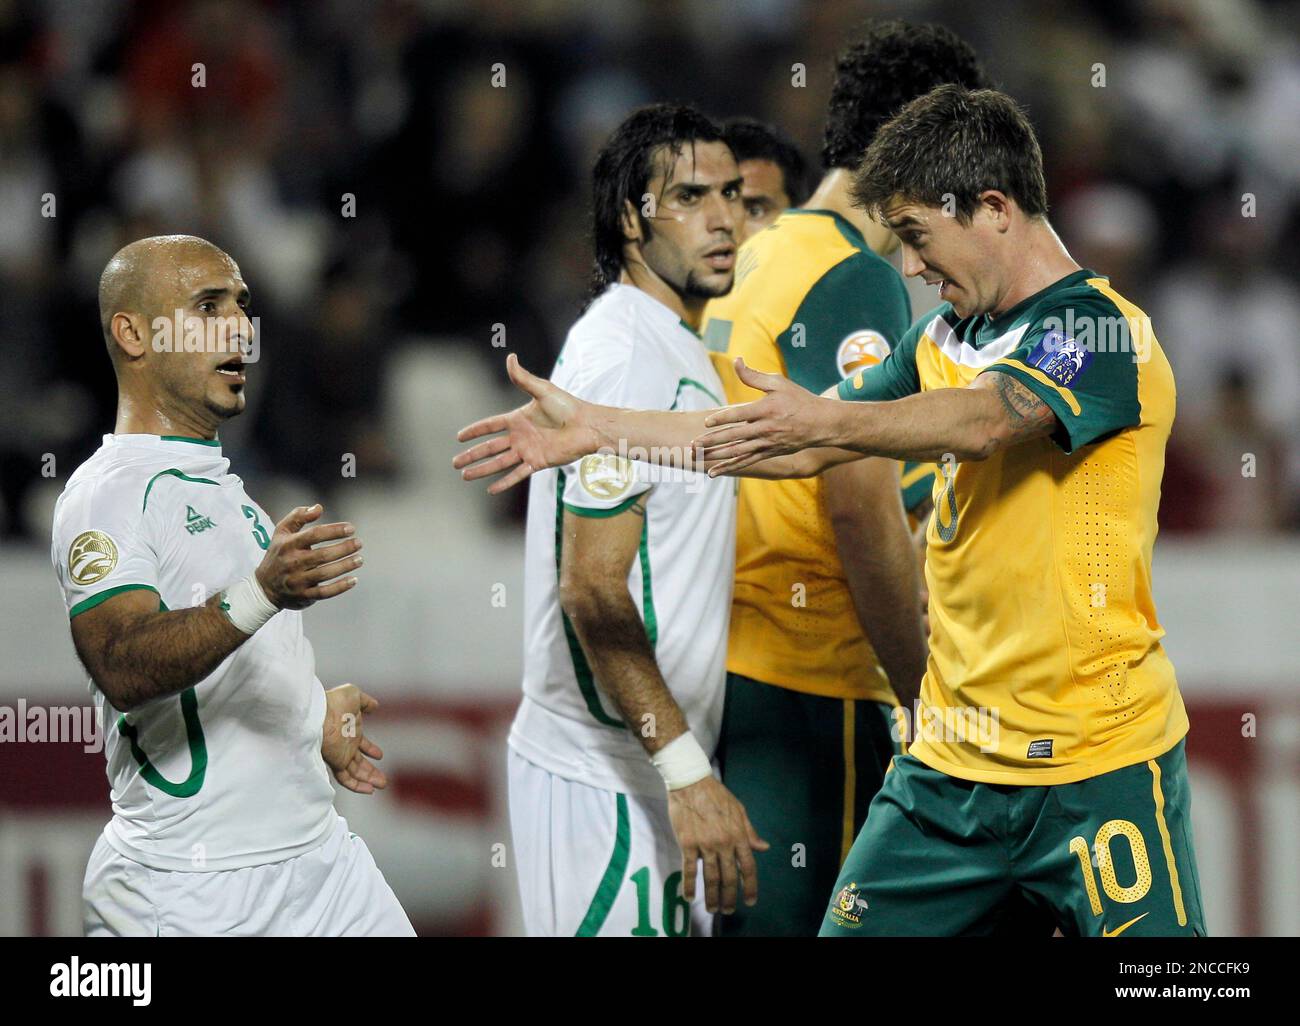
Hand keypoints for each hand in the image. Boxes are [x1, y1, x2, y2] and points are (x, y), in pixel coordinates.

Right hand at [255, 504, 362, 609]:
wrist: (264, 587)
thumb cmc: (278, 554)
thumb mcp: (282, 531)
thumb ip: (298, 516)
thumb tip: (318, 507)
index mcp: (288, 545)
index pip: (314, 535)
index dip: (334, 530)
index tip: (351, 528)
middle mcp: (292, 563)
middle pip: (322, 555)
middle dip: (344, 548)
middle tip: (358, 543)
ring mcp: (297, 580)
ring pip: (325, 574)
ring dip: (345, 566)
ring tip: (359, 559)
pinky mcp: (303, 595)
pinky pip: (324, 592)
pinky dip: (340, 587)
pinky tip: (353, 580)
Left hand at [321, 684, 387, 794]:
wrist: (319, 710)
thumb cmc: (334, 701)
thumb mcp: (354, 696)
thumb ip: (366, 702)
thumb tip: (375, 706)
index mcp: (349, 731)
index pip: (360, 745)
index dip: (370, 750)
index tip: (380, 755)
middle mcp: (344, 745)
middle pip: (358, 763)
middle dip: (371, 771)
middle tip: (383, 779)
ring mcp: (340, 755)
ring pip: (355, 773)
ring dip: (368, 780)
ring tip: (382, 784)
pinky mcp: (336, 762)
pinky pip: (346, 779)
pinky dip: (357, 786)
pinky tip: (370, 789)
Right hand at [453, 354, 603, 493]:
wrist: (587, 426)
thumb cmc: (568, 406)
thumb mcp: (542, 390)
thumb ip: (523, 378)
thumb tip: (510, 357)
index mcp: (519, 419)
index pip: (490, 426)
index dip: (475, 431)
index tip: (459, 436)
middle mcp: (521, 437)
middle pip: (490, 447)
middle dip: (472, 455)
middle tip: (455, 462)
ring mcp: (528, 451)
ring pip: (499, 462)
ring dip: (482, 469)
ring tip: (465, 476)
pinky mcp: (538, 463)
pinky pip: (517, 474)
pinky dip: (504, 482)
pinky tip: (490, 489)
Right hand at [667, 776, 768, 914]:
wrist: (691, 782)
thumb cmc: (716, 795)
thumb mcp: (739, 810)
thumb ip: (750, 831)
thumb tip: (764, 848)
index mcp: (739, 835)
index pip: (748, 867)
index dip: (750, 886)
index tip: (750, 901)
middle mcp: (724, 843)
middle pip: (729, 877)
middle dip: (730, 897)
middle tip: (729, 910)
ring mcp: (705, 845)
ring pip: (710, 877)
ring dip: (712, 896)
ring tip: (712, 909)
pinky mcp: (687, 843)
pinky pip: (688, 869)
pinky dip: (689, 885)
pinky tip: (689, 896)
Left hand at [694, 357, 838, 475]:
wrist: (821, 424)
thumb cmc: (798, 399)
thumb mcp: (778, 383)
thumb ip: (754, 375)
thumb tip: (736, 360)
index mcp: (766, 409)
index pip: (739, 415)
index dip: (722, 418)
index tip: (706, 422)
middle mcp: (765, 428)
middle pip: (734, 436)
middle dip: (712, 441)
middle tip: (692, 445)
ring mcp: (766, 443)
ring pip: (737, 452)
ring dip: (716, 455)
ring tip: (697, 457)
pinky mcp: (768, 453)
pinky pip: (745, 462)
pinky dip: (729, 468)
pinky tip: (713, 472)